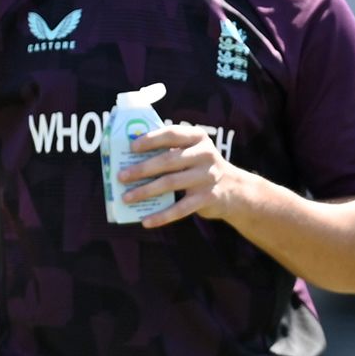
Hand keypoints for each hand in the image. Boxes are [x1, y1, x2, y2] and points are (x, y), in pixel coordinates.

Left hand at [118, 124, 246, 227]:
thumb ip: (167, 150)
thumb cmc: (198, 166)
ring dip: (145, 191)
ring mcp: (208, 177)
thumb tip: (128, 157)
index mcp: (197, 137)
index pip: (172, 134)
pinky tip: (145, 221)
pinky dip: (161, 216)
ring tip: (126, 197)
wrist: (234, 189)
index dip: (150, 140)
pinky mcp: (208, 198)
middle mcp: (205, 154)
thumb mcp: (190, 151)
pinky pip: (181, 208)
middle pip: (168, 161)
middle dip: (141, 169)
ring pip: (171, 184)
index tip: (131, 147)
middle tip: (121, 176)